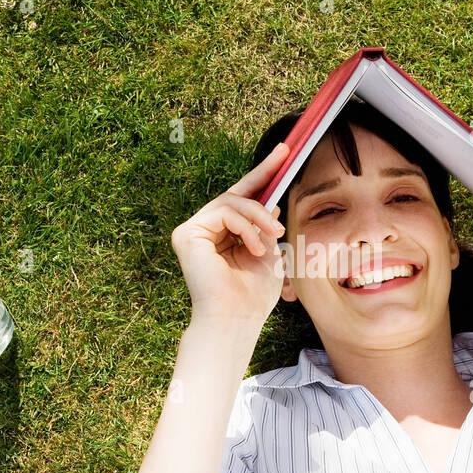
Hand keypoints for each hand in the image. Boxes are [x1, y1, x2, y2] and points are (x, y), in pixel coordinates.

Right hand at [171, 143, 289, 326]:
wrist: (236, 319)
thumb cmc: (253, 294)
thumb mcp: (269, 252)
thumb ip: (266, 227)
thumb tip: (271, 203)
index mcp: (224, 235)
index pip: (243, 200)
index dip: (263, 175)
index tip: (284, 153)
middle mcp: (205, 230)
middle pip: (235, 193)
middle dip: (263, 174)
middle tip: (285, 155)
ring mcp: (194, 231)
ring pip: (232, 201)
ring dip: (259, 216)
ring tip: (275, 236)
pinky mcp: (186, 234)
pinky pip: (223, 212)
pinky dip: (246, 227)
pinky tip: (256, 247)